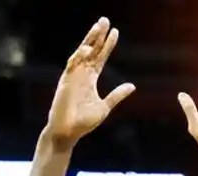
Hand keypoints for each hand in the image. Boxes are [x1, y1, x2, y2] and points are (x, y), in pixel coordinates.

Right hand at [44, 18, 134, 146]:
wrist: (68, 132)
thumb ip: (116, 95)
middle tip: (105, 20)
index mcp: (90, 80)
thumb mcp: (105, 106)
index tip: (116, 32)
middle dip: (98, 36)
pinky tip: (87, 48)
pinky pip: (72, 66)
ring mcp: (72, 77)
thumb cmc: (84, 122)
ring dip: (89, 40)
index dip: (107, 45)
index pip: (100, 58)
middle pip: (91, 51)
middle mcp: (81, 75)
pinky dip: (79, 57)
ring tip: (98, 27)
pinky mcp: (65, 82)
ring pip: (81, 54)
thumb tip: (132, 86)